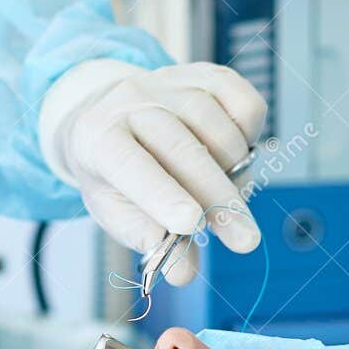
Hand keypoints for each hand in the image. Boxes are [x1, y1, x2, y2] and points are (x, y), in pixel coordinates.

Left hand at [42, 61, 267, 284]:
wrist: (111, 117)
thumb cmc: (115, 173)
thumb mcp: (115, 209)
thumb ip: (147, 239)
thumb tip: (183, 274)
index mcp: (98, 138)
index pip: (129, 164)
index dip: (161, 195)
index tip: (193, 226)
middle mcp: (132, 101)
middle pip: (182, 148)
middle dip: (218, 199)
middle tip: (245, 241)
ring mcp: (170, 83)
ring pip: (217, 127)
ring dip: (234, 173)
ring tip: (225, 198)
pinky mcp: (205, 74)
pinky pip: (244, 102)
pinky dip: (249, 136)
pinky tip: (233, 157)